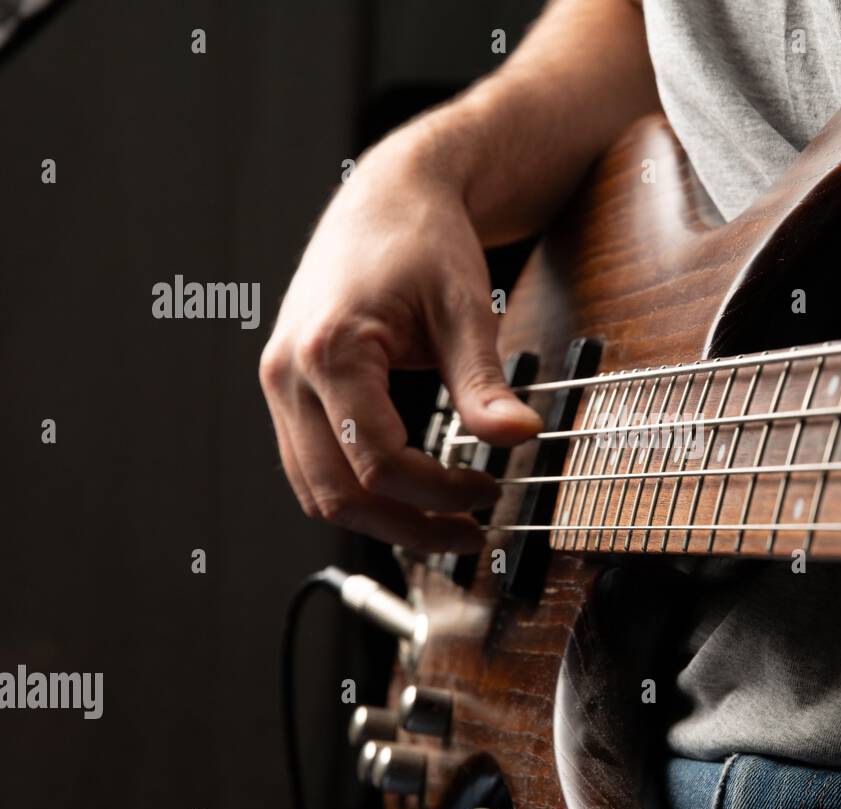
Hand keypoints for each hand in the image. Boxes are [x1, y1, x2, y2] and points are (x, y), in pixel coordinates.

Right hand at [258, 133, 541, 553]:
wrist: (387, 196)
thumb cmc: (421, 240)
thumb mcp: (464, 308)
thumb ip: (484, 381)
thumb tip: (518, 437)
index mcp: (329, 351)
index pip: (379, 461)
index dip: (439, 492)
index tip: (489, 490)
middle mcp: (287, 373)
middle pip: (335, 494)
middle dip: (407, 526)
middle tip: (469, 535)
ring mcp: (278, 383)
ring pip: (315, 490)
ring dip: (380, 520)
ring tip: (444, 526)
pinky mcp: (288, 389)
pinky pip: (312, 465)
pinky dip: (357, 492)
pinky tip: (410, 497)